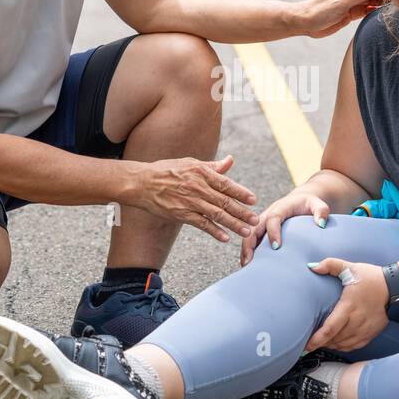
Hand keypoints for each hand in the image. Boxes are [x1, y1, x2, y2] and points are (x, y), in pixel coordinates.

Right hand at [138, 154, 258, 242]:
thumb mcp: (190, 163)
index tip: (253, 200)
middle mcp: (198, 187)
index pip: (226, 184)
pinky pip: (202, 224)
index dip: (241, 193)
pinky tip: (225, 238)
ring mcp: (190, 202)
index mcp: (202, 173)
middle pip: (225, 202)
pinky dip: (214, 231)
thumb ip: (212, 166)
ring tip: (246, 231)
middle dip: (242, 212)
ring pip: (217, 215)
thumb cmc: (167, 170)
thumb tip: (230, 160)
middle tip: (256, 220)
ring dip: (233, 224)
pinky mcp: (181, 214)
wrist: (142, 182)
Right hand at [240, 189, 330, 266]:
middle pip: (253, 228)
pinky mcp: (262, 231)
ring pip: (249, 236)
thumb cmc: (310, 204)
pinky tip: (250, 267)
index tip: (276, 247)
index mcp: (280, 208)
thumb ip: (321, 211)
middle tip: (250, 261)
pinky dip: (248, 253)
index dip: (273, 232)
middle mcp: (267, 215)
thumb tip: (321, 224)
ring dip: (246, 251)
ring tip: (246, 267)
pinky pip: (252, 242)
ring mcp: (263, 224)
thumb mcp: (318, 204)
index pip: (273, 219)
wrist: (301, 201)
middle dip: (249, 244)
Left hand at [294, 0, 386, 38]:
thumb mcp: (339, 4)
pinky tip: (382, 18)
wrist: (305, 23)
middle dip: (385, 1)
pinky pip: (367, 12)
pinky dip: (374, 14)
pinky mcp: (352, 13)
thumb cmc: (318, 11)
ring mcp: (353, 2)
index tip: (398, 1)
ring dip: (381, 8)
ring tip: (394, 14)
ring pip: (372, 4)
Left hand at [304, 259, 388, 351]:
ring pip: (343, 345)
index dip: (317, 339)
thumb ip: (330, 265)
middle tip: (309, 343)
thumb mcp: (351, 267)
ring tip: (321, 342)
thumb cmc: (373, 278)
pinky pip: (354, 346)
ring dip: (331, 345)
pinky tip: (336, 343)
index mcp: (349, 306)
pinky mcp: (371, 333)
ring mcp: (365, 329)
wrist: (396, 288)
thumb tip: (312, 266)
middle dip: (321, 343)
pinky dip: (343, 347)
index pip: (330, 328)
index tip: (307, 345)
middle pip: (335, 340)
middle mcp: (356, 321)